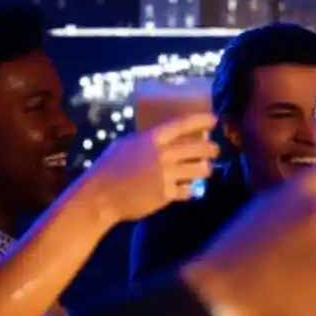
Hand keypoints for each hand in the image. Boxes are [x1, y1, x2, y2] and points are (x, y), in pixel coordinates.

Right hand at [77, 112, 217, 222]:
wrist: (101, 195)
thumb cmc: (108, 167)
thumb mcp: (126, 145)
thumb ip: (146, 141)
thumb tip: (161, 138)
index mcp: (153, 138)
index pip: (184, 124)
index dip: (202, 120)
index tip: (214, 120)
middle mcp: (163, 155)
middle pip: (201, 148)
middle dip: (212, 149)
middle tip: (214, 150)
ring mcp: (167, 175)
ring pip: (201, 170)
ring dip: (205, 169)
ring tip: (203, 169)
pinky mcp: (166, 194)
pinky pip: (189, 190)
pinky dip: (189, 189)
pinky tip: (187, 188)